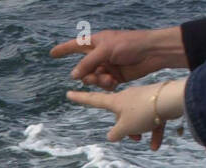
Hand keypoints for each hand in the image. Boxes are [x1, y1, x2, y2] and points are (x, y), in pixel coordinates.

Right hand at [50, 26, 187, 88]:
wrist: (154, 52)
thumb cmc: (131, 44)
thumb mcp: (105, 50)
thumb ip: (87, 62)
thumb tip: (73, 76)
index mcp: (97, 43)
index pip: (75, 45)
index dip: (63, 49)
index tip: (52, 53)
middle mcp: (100, 55)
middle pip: (82, 69)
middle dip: (86, 75)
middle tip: (95, 76)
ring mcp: (107, 66)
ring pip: (92, 79)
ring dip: (98, 81)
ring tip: (109, 79)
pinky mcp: (116, 76)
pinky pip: (103, 85)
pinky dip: (107, 85)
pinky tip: (115, 82)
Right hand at [66, 79, 185, 150]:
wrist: (174, 100)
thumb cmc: (144, 112)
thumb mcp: (125, 128)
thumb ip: (115, 134)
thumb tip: (112, 135)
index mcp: (116, 101)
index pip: (93, 100)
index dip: (81, 98)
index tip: (69, 93)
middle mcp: (128, 97)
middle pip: (119, 115)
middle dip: (124, 128)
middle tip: (133, 137)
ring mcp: (143, 99)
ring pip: (136, 118)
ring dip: (139, 131)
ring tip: (143, 141)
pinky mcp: (158, 102)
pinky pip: (152, 119)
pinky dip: (153, 132)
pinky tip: (155, 145)